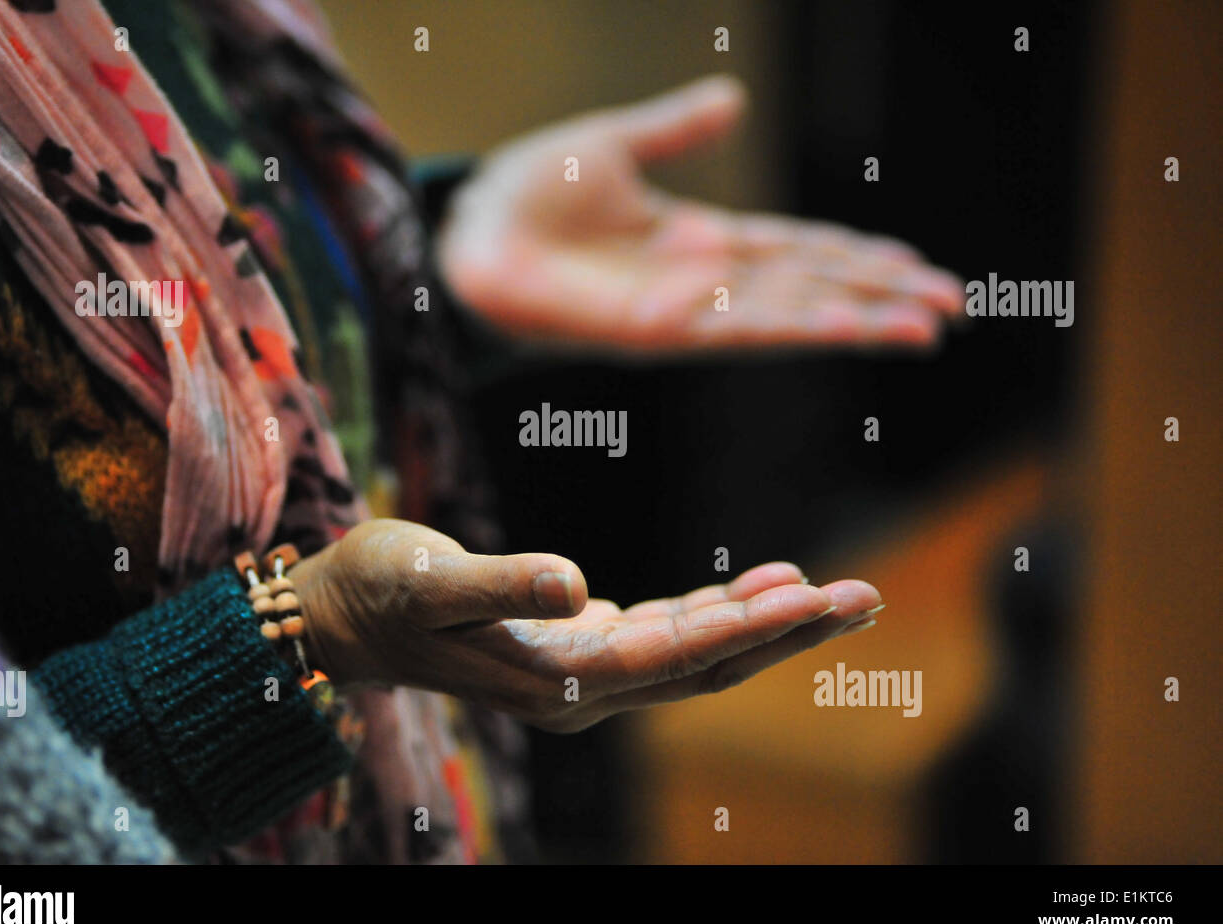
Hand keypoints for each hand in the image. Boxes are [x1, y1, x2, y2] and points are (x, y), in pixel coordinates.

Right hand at [292, 519, 883, 731]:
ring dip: (767, 624)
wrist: (345, 617)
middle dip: (788, 634)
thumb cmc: (380, 589)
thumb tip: (576, 583)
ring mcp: (587, 672)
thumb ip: (503, 582)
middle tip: (867, 597)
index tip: (820, 596)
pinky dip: (721, 611)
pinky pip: (671, 635)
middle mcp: (585, 689)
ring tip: (836, 591)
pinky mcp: (583, 645)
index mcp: (558, 679)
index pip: (677, 656)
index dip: (751, 628)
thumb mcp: (431, 578)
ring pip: (699, 653)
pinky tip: (762, 584)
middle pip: (708, 665)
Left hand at [438, 74, 963, 352]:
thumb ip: (677, 131)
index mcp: (702, 240)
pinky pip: (745, 327)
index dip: (858, 258)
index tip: (917, 264)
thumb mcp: (616, 145)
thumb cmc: (528, 196)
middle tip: (952, 306)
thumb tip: (735, 99)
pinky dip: (804, 327)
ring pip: (792, 315)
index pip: (800, 250)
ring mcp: (685, 310)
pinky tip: (853, 327)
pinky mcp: (659, 330)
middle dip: (879, 296)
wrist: (466, 232)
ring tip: (927, 326)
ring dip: (860, 321)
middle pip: (811, 289)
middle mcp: (704, 282)